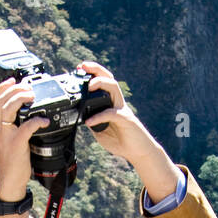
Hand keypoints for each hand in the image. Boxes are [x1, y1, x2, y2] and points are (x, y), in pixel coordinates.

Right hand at [0, 79, 41, 202]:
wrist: (11, 181)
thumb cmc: (14, 161)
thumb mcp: (12, 140)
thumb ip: (17, 127)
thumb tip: (30, 115)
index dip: (3, 88)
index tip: (13, 80)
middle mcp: (0, 129)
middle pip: (2, 101)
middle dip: (15, 90)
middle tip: (28, 88)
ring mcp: (7, 136)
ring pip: (8, 109)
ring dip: (21, 99)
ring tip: (32, 96)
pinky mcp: (17, 144)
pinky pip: (26, 127)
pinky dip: (36, 121)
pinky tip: (44, 121)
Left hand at [76, 61, 178, 200]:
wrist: (138, 152)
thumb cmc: (121, 141)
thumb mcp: (100, 131)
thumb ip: (92, 121)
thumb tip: (80, 116)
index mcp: (111, 103)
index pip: (103, 82)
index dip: (92, 73)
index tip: (79, 68)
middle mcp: (117, 102)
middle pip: (109, 78)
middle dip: (96, 69)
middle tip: (82, 66)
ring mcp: (122, 109)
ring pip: (113, 88)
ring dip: (100, 83)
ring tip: (89, 86)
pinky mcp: (126, 119)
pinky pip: (111, 113)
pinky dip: (99, 116)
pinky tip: (89, 121)